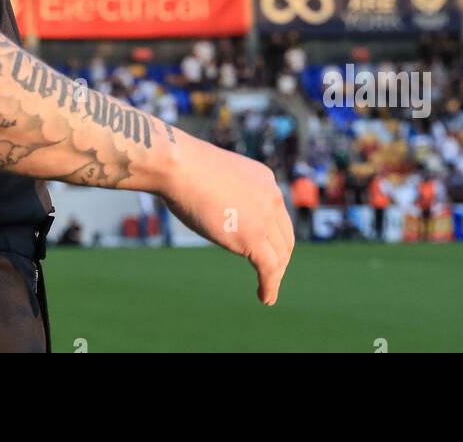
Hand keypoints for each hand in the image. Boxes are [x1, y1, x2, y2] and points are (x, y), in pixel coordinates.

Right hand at [159, 132, 294, 304]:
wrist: (179, 166)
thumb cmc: (183, 166)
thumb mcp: (215, 174)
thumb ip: (224, 190)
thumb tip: (213, 201)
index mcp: (264, 179)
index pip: (277, 214)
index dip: (274, 236)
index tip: (266, 248)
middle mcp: (271, 196)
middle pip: (284, 236)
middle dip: (279, 258)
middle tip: (269, 273)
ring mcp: (264, 217)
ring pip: (279, 255)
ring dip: (275, 275)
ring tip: (267, 291)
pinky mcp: (253, 237)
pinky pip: (269, 269)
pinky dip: (270, 286)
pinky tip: (265, 297)